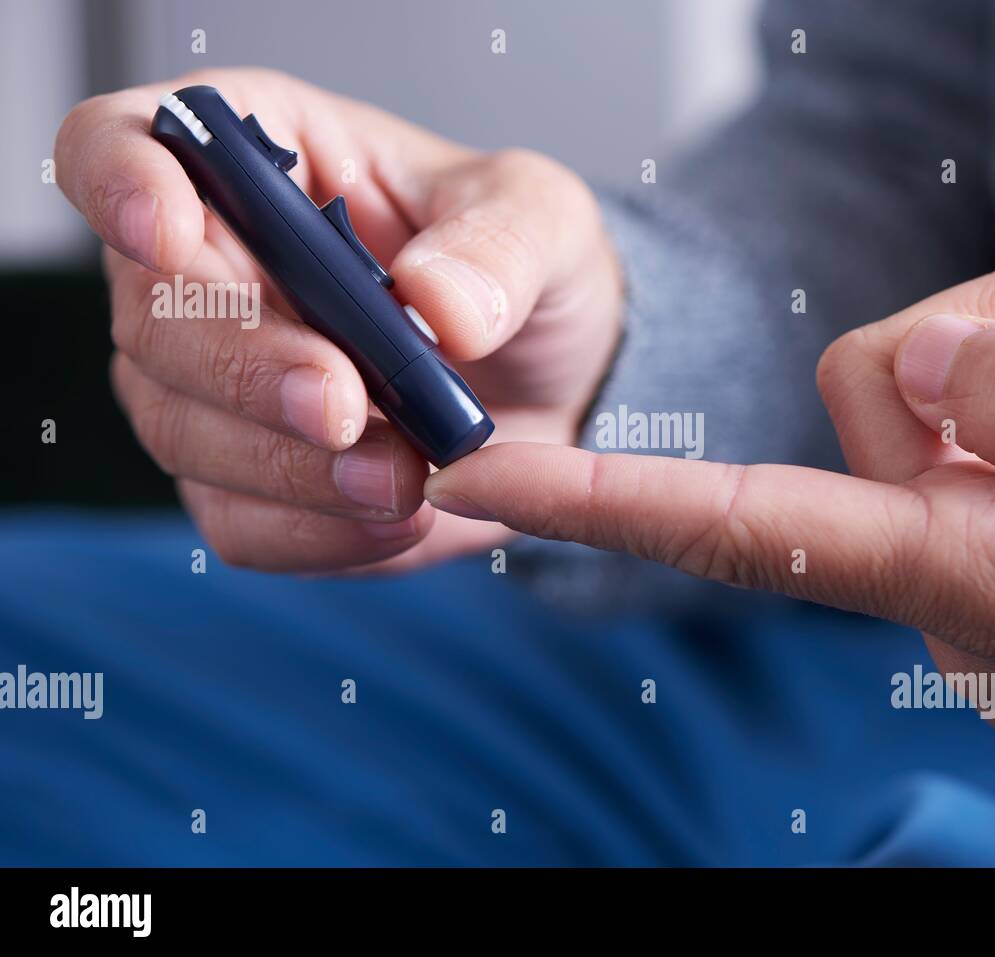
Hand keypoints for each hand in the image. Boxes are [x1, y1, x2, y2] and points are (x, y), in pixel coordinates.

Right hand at [57, 68, 621, 571]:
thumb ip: (500, 246)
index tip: (170, 234)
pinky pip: (236, 520)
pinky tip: (398, 516)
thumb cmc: (525, 272)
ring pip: (183, 430)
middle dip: (244, 368)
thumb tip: (431, 300)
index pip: (121, 143)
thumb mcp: (547, 222)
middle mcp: (212, 269)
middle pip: (149, 315)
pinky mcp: (246, 480)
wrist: (556, 384)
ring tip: (403, 476)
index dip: (121, 182)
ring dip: (290, 466)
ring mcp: (213, 383)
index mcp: (263, 158)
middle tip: (344, 408)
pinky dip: (315, 531)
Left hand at [423, 266, 994, 792]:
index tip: (485, 479)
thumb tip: (919, 362)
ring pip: (924, 440)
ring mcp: (976, 619)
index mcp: (984, 577)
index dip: (605, 500)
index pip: (746, 530)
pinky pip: (971, 487)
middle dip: (974, 348)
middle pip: (867, 417)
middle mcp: (951, 610)